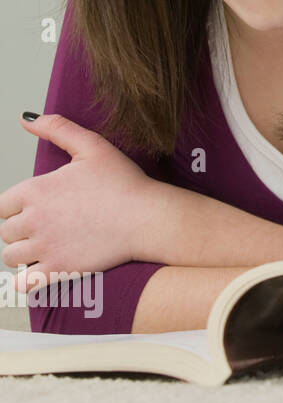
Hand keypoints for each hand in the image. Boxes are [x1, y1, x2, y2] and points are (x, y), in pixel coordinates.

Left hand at [1, 114, 161, 292]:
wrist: (149, 217)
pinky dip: (27, 280)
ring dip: (23, 254)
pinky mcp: (59, 269)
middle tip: (45, 228)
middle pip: (5, 232)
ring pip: (11, 257)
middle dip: (20, 231)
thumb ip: (57, 129)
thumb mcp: (93, 146)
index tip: (35, 210)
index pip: (1, 206)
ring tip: (44, 249)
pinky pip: (24, 283)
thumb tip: (26, 119)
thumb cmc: (125, 183)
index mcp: (35, 190)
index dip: (15, 208)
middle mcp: (34, 220)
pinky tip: (42, 271)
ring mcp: (45, 247)